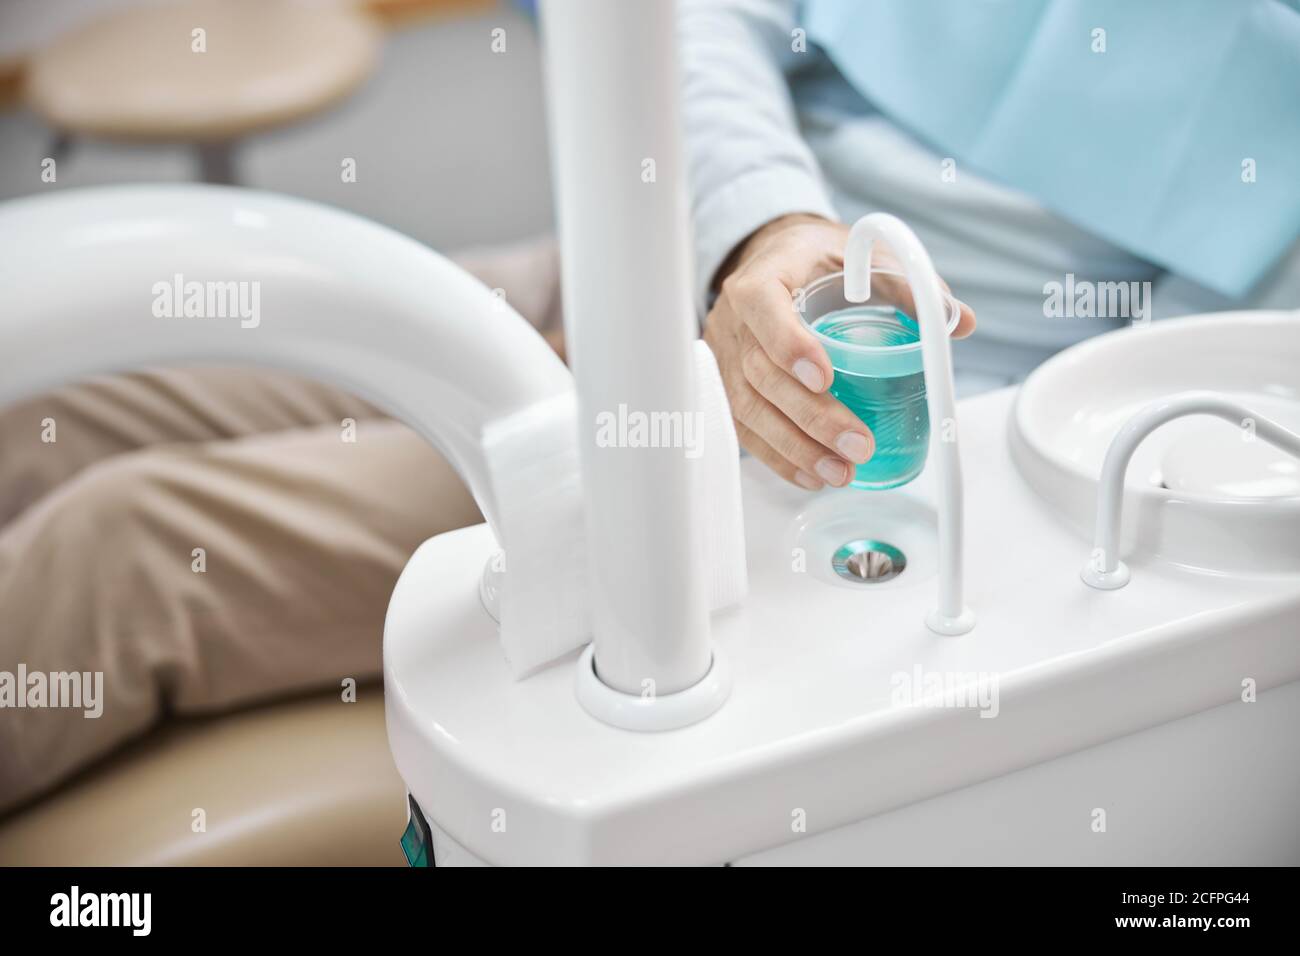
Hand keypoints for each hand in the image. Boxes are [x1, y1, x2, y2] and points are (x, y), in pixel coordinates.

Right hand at [704, 214, 975, 488]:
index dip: (788, 345)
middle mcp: (734, 320)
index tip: (825, 378)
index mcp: (763, 277)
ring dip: (795, 448)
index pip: (763, 309)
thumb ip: (909, 286)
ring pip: (749, 409)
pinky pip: (745, 428)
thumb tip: (961, 322)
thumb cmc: (818, 261)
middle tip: (857, 444)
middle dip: (811, 416)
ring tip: (840, 471)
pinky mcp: (727, 388)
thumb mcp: (864, 256)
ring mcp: (725, 357)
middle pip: (761, 373)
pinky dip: (778, 456)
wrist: (776, 261)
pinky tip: (811, 474)